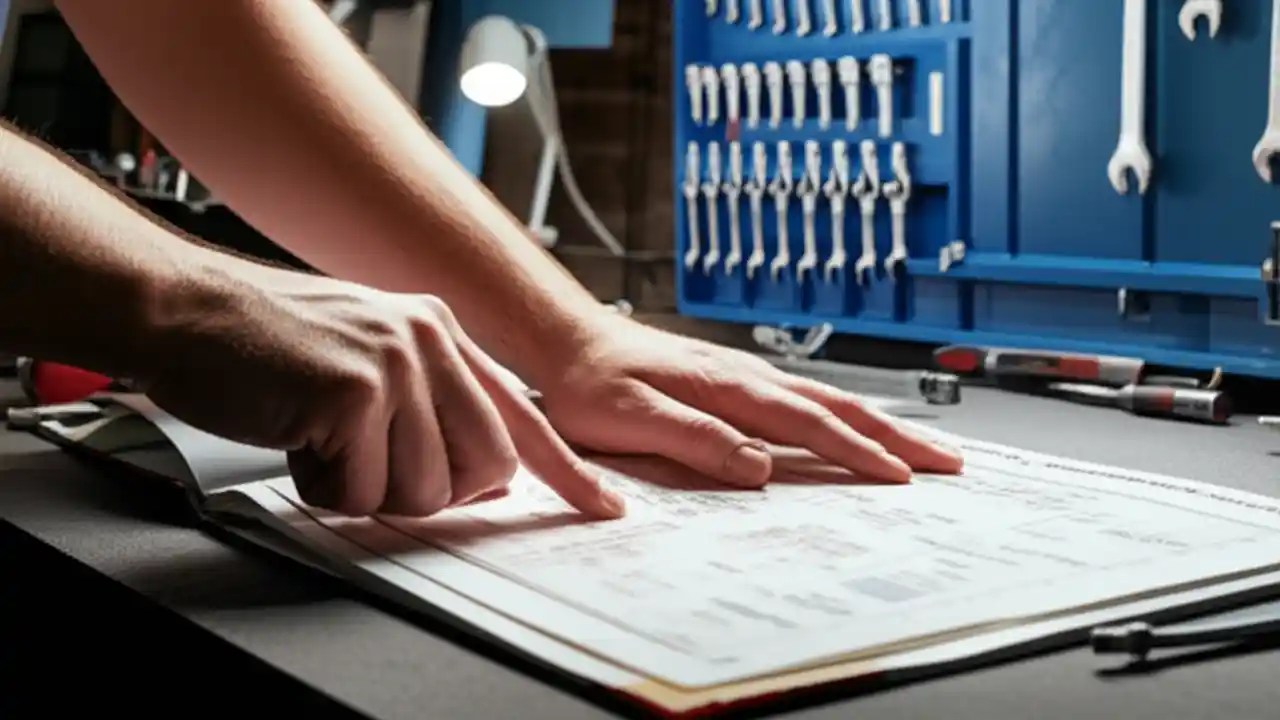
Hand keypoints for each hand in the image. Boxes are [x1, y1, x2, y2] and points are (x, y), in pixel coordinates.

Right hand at [141, 266, 624, 518]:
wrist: (185, 310)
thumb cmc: (266, 343)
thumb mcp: (369, 353)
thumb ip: (429, 402)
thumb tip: (477, 475)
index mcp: (441, 332)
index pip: (523, 413)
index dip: (566, 469)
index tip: (602, 503)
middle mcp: (431, 340)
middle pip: (482, 470)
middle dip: (427, 490)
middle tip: (367, 459)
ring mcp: (397, 362)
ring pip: (421, 491)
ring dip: (363, 486)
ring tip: (322, 436)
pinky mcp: (357, 390)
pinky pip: (361, 491)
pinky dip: (322, 485)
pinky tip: (297, 436)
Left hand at [535, 318, 963, 487]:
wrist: (567, 341)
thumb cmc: (590, 382)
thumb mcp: (631, 418)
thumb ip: (694, 440)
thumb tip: (758, 468)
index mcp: (729, 388)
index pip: (810, 425)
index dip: (858, 453)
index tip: (904, 478)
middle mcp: (746, 378)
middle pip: (838, 408)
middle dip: (896, 437)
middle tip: (948, 462)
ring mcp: (744, 376)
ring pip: (826, 401)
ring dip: (878, 425)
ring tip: (920, 448)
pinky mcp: (733, 380)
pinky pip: (803, 399)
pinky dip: (843, 416)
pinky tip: (851, 426)